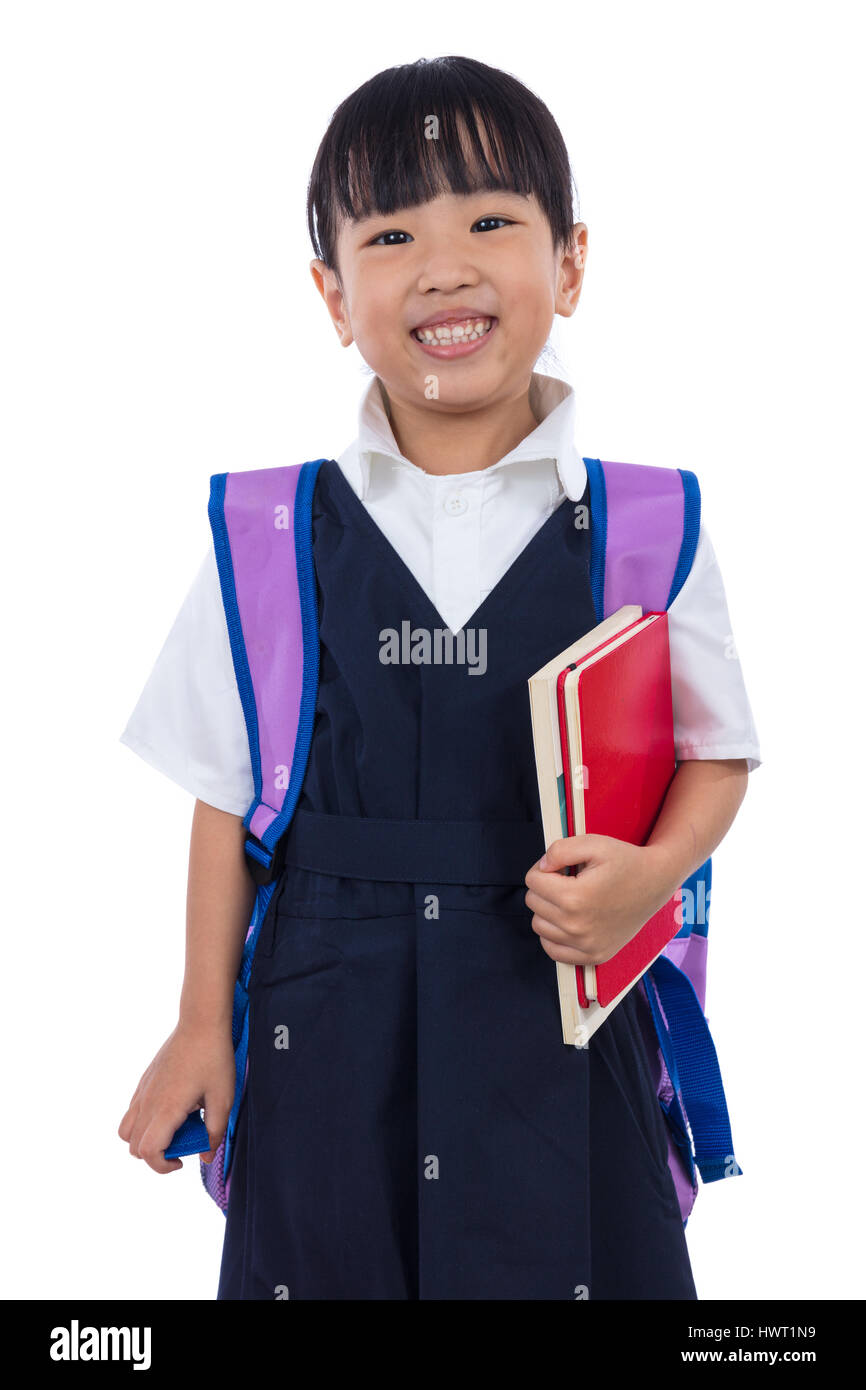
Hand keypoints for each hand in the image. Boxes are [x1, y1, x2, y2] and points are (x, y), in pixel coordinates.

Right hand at [117, 1019, 235, 1175]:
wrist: (200, 1022)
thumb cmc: (214, 1058)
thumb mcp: (223, 1099)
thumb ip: (214, 1132)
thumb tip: (206, 1157)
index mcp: (167, 1108)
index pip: (148, 1152)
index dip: (162, 1166)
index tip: (183, 1160)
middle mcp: (148, 1102)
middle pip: (133, 1147)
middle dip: (156, 1155)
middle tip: (182, 1142)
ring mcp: (142, 1091)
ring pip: (126, 1131)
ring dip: (145, 1139)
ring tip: (173, 1129)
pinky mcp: (144, 1081)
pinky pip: (132, 1112)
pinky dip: (144, 1122)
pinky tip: (171, 1110)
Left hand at [524, 834, 676, 965]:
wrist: (656, 883)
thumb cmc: (626, 861)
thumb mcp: (593, 843)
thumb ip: (558, 850)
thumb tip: (541, 867)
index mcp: (574, 898)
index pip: (532, 881)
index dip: (545, 868)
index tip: (563, 867)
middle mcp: (577, 927)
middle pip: (533, 903)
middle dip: (546, 887)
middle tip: (570, 881)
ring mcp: (585, 946)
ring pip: (539, 926)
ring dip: (548, 910)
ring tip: (571, 899)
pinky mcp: (593, 956)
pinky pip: (552, 950)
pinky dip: (554, 935)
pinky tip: (569, 920)